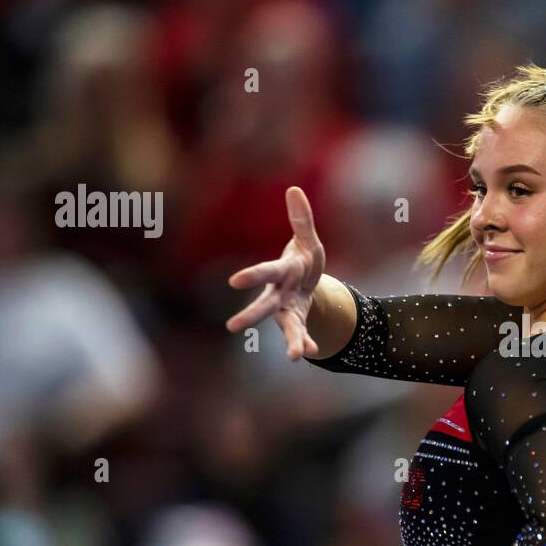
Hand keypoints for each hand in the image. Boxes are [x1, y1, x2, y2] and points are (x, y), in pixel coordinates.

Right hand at [226, 186, 325, 360]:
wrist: (309, 282)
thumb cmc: (304, 260)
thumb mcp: (308, 240)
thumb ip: (302, 219)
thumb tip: (294, 189)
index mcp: (281, 272)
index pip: (265, 272)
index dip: (252, 276)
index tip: (234, 282)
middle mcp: (279, 295)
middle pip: (263, 305)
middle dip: (250, 315)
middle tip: (232, 327)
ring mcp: (287, 311)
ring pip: (286, 328)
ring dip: (291, 341)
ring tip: (296, 357)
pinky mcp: (299, 322)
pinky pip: (303, 334)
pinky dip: (308, 342)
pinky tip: (313, 352)